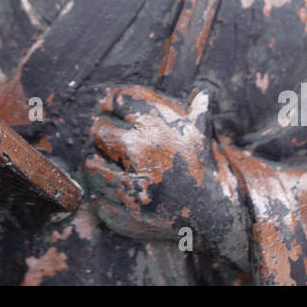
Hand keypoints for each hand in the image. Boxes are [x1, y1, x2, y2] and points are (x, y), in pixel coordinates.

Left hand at [85, 86, 247, 261]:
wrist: (215, 214)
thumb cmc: (206, 169)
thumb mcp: (202, 134)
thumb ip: (198, 110)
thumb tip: (202, 93)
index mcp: (153, 127)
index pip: (116, 101)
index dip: (109, 102)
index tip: (106, 106)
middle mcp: (137, 151)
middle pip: (98, 131)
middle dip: (102, 133)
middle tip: (106, 137)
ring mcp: (128, 183)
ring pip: (91, 164)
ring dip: (97, 163)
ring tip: (105, 163)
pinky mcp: (123, 210)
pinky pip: (96, 196)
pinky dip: (101, 193)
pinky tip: (113, 190)